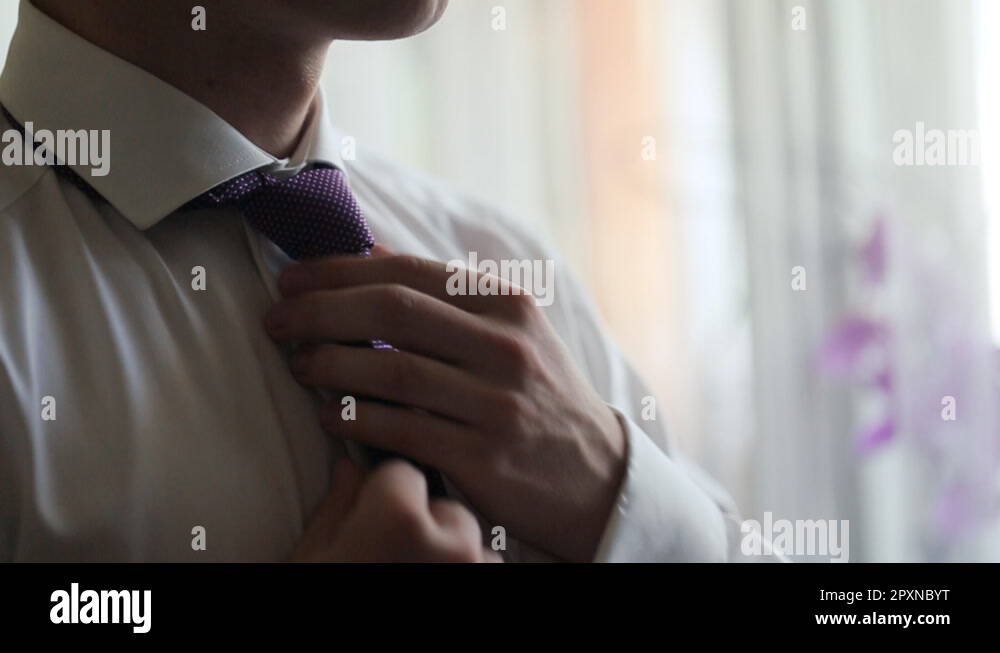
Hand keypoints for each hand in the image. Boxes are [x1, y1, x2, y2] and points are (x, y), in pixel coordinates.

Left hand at [267, 251, 627, 561]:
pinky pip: (399, 430)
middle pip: (391, 312)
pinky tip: (327, 414)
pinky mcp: (483, 456)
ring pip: (390, 371)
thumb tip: (371, 250)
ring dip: (328, 363)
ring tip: (297, 362)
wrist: (595, 475)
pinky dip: (353, 419)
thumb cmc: (539, 396)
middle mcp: (505, 347)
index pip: (408, 272)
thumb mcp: (512, 332)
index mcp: (508, 304)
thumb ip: (447, 294)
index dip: (340, 271)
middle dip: (320, 310)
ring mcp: (495, 403)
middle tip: (277, 319)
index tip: (294, 279)